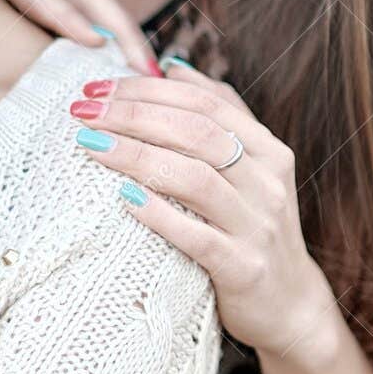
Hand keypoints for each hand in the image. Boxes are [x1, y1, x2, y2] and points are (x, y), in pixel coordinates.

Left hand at [71, 58, 336, 361]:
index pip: (205, 103)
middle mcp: (267, 181)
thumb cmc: (251, 228)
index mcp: (267, 149)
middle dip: (133, 115)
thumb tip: (171, 67)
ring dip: (137, 156)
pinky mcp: (243, 267)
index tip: (97, 87)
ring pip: (195, 178)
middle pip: (196, 133)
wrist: (289, 306)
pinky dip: (159, 214)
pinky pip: (197, 236)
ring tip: (91, 144)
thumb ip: (218, 116)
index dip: (148, 90)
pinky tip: (123, 199)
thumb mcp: (249, 168)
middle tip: (83, 110)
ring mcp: (257, 225)